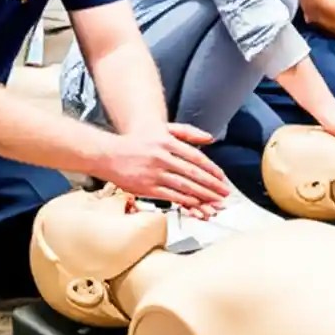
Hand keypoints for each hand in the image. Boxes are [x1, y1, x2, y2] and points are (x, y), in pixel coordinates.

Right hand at [95, 123, 231, 218]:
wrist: (109, 154)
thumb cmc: (139, 141)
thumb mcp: (163, 129)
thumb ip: (188, 132)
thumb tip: (210, 138)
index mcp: (167, 141)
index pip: (196, 157)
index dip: (212, 169)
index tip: (222, 178)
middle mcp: (161, 156)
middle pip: (193, 173)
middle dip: (212, 185)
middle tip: (224, 193)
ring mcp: (154, 173)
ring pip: (184, 186)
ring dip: (203, 196)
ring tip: (215, 202)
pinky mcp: (146, 187)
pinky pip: (171, 195)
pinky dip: (185, 201)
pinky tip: (196, 205)